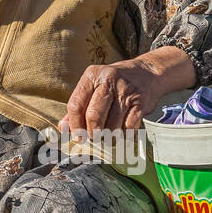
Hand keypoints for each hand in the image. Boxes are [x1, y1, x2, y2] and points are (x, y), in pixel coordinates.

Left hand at [61, 46, 196, 136]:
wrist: (148, 73)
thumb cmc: (115, 83)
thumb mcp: (94, 87)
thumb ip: (78, 106)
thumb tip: (63, 127)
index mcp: (92, 76)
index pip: (76, 104)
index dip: (74, 125)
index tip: (78, 136)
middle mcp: (109, 80)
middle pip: (93, 116)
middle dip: (92, 134)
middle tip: (94, 138)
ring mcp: (126, 91)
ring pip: (111, 125)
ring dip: (108, 137)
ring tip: (108, 137)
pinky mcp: (140, 103)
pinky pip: (128, 128)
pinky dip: (123, 136)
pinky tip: (121, 134)